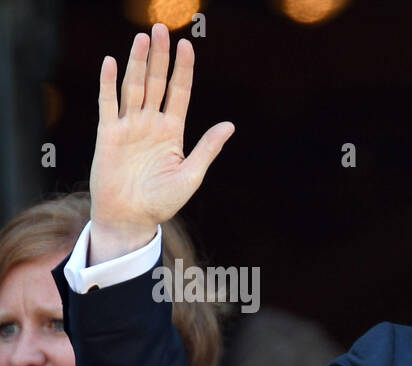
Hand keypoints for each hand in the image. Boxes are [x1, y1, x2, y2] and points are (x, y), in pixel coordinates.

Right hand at [89, 23, 234, 261]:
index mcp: (173, 132)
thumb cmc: (163, 201)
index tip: (188, 45)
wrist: (132, 218)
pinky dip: (109, 84)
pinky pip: (108, 104)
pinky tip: (111, 63)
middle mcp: (151, 124)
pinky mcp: (109, 134)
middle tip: (161, 28)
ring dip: (138, 63)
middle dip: (160, 56)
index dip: (184, 69)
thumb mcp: (192, 174)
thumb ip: (207, 148)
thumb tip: (230, 125)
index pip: (179, 93)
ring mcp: (129, 127)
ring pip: (134, 87)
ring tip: (142, 38)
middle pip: (157, 83)